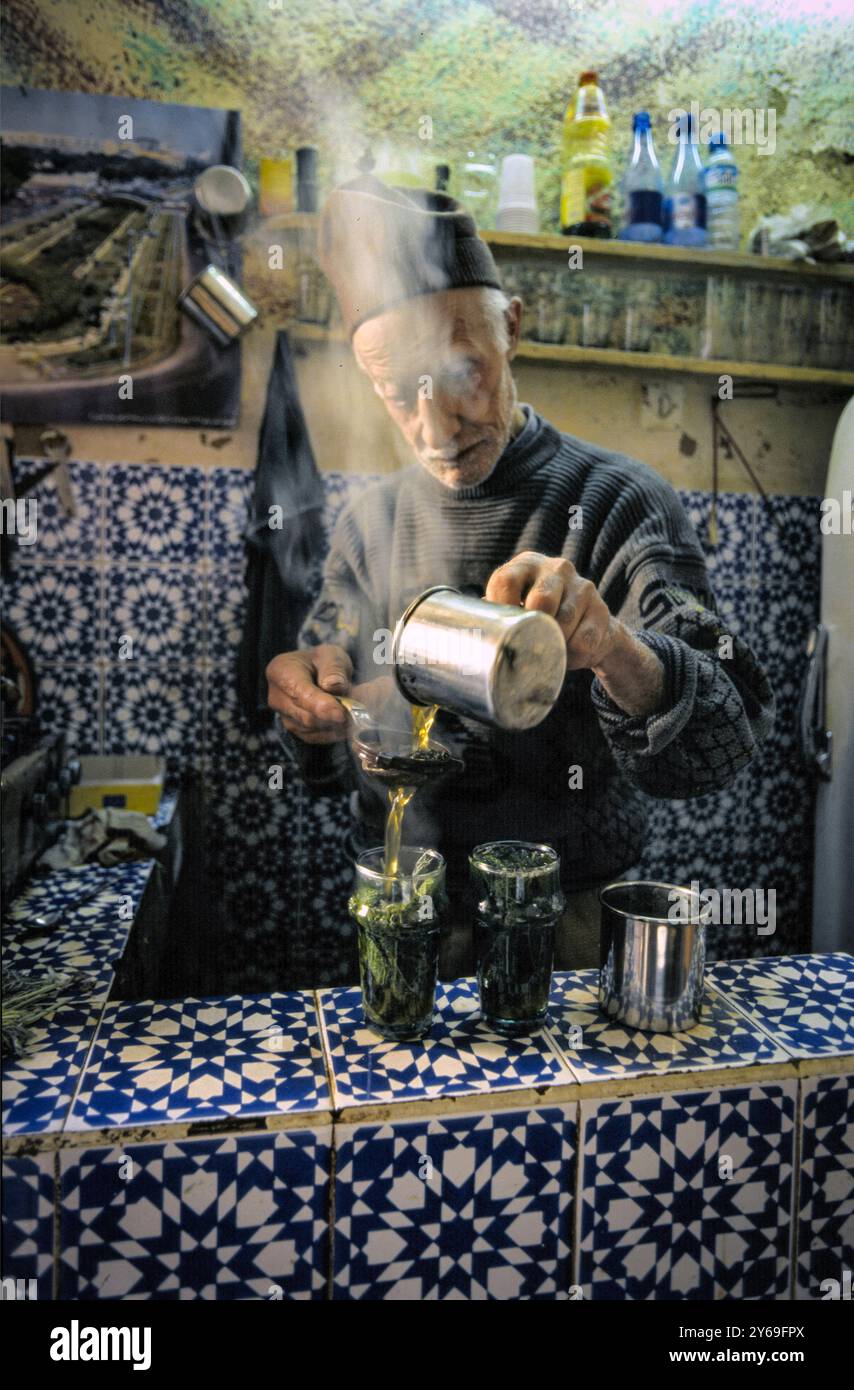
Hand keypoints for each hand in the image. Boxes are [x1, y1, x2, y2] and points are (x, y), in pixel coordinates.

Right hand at [266, 645, 351, 743]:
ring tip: (353, 712)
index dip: (320, 705)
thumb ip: (333, 669)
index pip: (299, 693)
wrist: (315, 672)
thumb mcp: (331, 656)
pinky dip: (333, 732)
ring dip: (335, 724)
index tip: (340, 713)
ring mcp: (284, 716)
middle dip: (333, 716)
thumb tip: (334, 687)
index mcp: (281, 672)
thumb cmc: (323, 662)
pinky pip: (315, 737)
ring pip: (312, 728)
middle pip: (306, 715)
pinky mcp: (295, 730)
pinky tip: (346, 722)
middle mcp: (277, 697)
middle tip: (358, 712)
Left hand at [485, 551, 664, 714]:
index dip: (500, 606)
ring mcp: (582, 586)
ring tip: (547, 652)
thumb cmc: (539, 618)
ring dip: (554, 644)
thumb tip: (466, 634)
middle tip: (526, 644)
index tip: (499, 629)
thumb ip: (495, 615)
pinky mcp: (601, 610)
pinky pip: (584, 640)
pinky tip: (568, 655)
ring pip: (564, 621)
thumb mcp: (516, 608)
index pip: (506, 579)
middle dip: (534, 626)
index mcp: (526, 564)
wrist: (587, 628)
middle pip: (541, 598)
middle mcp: (556, 568)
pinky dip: (573, 655)